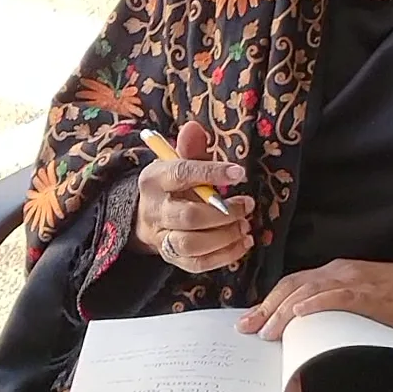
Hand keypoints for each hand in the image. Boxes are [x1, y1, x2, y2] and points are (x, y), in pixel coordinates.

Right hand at [133, 121, 254, 272]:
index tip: (239, 173)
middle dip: (222, 213)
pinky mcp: (172, 258)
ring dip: (223, 237)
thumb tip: (194, 127)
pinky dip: (224, 256)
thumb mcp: (179, 162)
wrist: (146, 215)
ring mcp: (162, 237)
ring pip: (190, 244)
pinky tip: (243, 243)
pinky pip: (197, 264)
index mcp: (155, 179)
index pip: (181, 174)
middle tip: (246, 205)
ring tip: (245, 226)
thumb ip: (191, 148)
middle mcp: (155, 210)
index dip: (211, 173)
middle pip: (187, 216)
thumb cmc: (173, 185)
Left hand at [237, 247, 392, 340]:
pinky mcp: (367, 293)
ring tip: (267, 330)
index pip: (293, 284)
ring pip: (307, 291)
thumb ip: (338, 307)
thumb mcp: (362, 297)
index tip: (251, 320)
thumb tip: (313, 331)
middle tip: (247, 329)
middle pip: (291, 286)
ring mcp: (352, 280)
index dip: (269, 302)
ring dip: (283, 311)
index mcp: (336, 272)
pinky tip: (299, 315)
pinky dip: (314, 304)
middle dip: (265, 308)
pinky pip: (335, 296)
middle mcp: (338, 271)